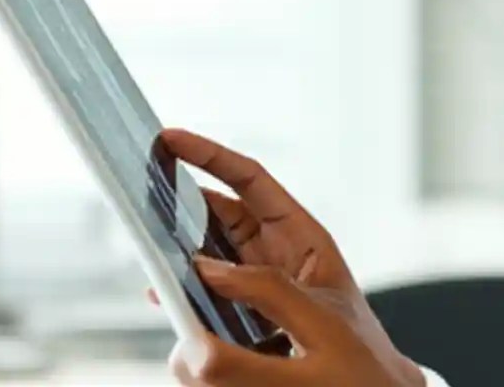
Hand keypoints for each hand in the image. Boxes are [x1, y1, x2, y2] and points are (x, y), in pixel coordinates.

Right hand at [152, 129, 424, 386]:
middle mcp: (278, 259)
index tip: (169, 139)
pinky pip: (205, 306)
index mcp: (303, 240)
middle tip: (142, 204)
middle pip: (218, 219)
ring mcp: (259, 292)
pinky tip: (166, 309)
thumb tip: (199, 273)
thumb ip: (261, 296)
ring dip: (178, 263)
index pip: (252, 183)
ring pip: (206, 263)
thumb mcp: (317, 321)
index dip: (210, 156)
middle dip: (180, 210)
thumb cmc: (361, 365)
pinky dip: (184, 305)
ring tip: (153, 265)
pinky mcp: (244, 327)